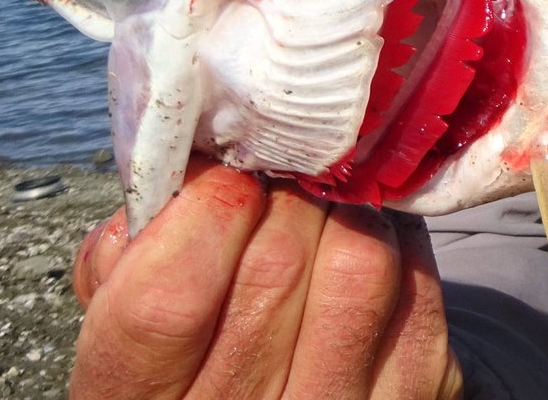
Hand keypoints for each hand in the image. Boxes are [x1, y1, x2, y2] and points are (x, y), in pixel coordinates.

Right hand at [70, 158, 463, 398]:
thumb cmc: (198, 352)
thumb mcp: (131, 322)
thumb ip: (130, 256)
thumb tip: (190, 170)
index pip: (168, 301)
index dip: (203, 212)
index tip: (222, 177)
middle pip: (276, 266)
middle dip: (283, 195)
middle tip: (281, 179)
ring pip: (360, 261)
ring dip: (345, 211)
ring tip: (325, 208)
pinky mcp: (415, 393)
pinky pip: (417, 281)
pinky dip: (397, 239)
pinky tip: (369, 243)